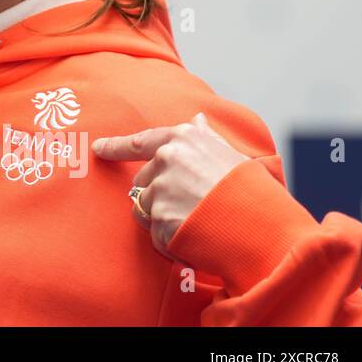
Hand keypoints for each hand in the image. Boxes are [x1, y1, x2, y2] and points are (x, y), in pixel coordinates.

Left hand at [91, 112, 249, 257]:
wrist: (263, 225)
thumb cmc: (252, 191)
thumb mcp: (232, 155)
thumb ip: (207, 138)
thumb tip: (196, 118)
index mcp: (183, 139)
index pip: (140, 142)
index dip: (116, 146)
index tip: (98, 148)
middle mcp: (167, 160)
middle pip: (143, 182)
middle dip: (159, 197)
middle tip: (193, 209)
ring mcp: (161, 189)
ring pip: (145, 210)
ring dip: (164, 221)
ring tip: (198, 224)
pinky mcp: (159, 219)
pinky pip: (156, 236)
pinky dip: (171, 243)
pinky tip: (196, 240)